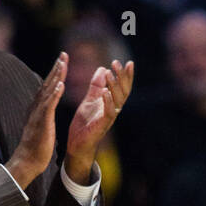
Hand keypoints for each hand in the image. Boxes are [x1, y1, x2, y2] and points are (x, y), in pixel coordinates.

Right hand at [6, 53, 67, 189]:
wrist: (27, 161)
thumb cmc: (35, 147)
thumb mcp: (41, 126)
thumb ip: (43, 115)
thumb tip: (46, 108)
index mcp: (37, 109)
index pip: (47, 87)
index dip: (54, 74)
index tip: (61, 62)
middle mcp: (36, 108)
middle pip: (47, 84)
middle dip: (56, 68)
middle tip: (63, 54)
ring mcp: (38, 114)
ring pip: (48, 91)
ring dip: (56, 76)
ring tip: (63, 63)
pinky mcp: (42, 122)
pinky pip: (49, 106)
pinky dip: (55, 94)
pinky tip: (61, 84)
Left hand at [64, 59, 133, 182]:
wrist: (77, 143)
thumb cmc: (84, 123)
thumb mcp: (90, 99)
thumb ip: (96, 86)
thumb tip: (103, 68)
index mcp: (111, 103)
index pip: (123, 87)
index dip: (127, 76)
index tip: (129, 62)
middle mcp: (114, 110)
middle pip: (123, 91)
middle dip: (122, 77)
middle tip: (117, 63)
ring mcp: (109, 118)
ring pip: (117, 100)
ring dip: (114, 85)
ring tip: (110, 73)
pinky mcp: (102, 125)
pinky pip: (109, 112)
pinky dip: (108, 101)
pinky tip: (105, 92)